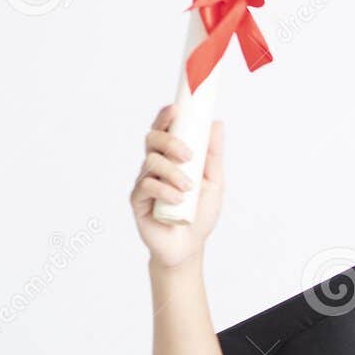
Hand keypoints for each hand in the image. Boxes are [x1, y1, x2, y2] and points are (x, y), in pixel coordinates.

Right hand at [130, 105, 225, 265]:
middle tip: (189, 156)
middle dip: (170, 142)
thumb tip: (217, 123)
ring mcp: (144, 182)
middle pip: (152, 140)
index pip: (164, 130)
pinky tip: (178, 200)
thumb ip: (213, 155)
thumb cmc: (199, 213)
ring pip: (151, 162)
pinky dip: (164, 190)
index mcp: (172, 158)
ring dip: (172, 172)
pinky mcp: (138, 200)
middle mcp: (155, 166)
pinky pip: (146, 186)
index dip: (166, 117)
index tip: (176, 108)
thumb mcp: (214, 182)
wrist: (189, 246)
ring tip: (189, 188)